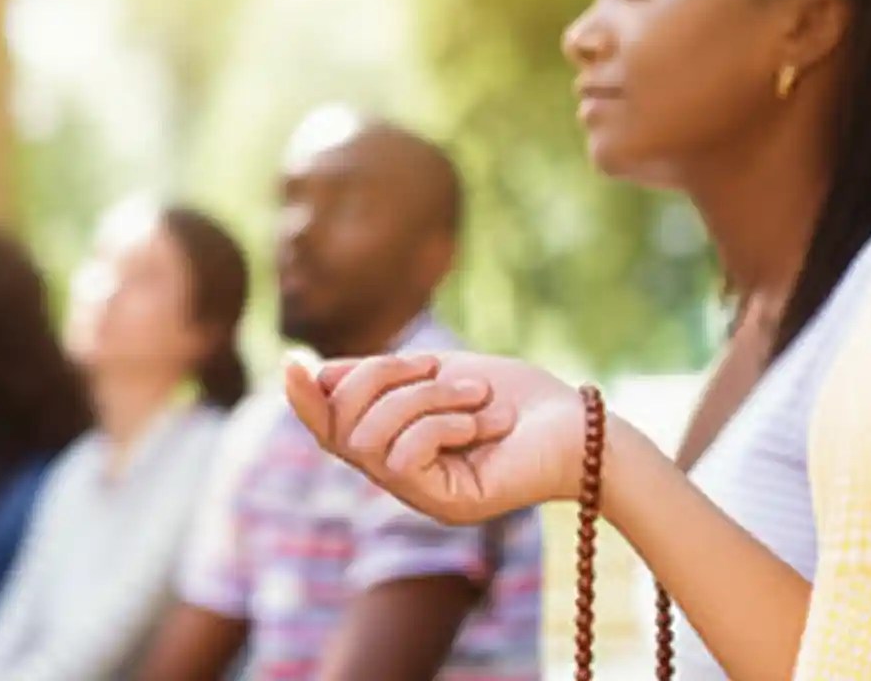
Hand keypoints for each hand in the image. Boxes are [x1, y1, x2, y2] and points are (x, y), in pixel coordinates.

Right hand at [285, 352, 587, 524]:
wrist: (579, 425)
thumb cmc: (514, 396)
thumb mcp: (436, 372)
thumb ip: (380, 377)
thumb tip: (316, 373)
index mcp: (392, 443)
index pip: (330, 427)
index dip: (306, 399)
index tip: (292, 363)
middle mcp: (399, 476)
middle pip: (342, 426)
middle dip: (381, 379)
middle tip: (435, 365)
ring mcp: (422, 496)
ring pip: (371, 439)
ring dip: (423, 399)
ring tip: (475, 394)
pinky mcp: (447, 506)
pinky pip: (405, 456)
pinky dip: (442, 423)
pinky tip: (484, 422)